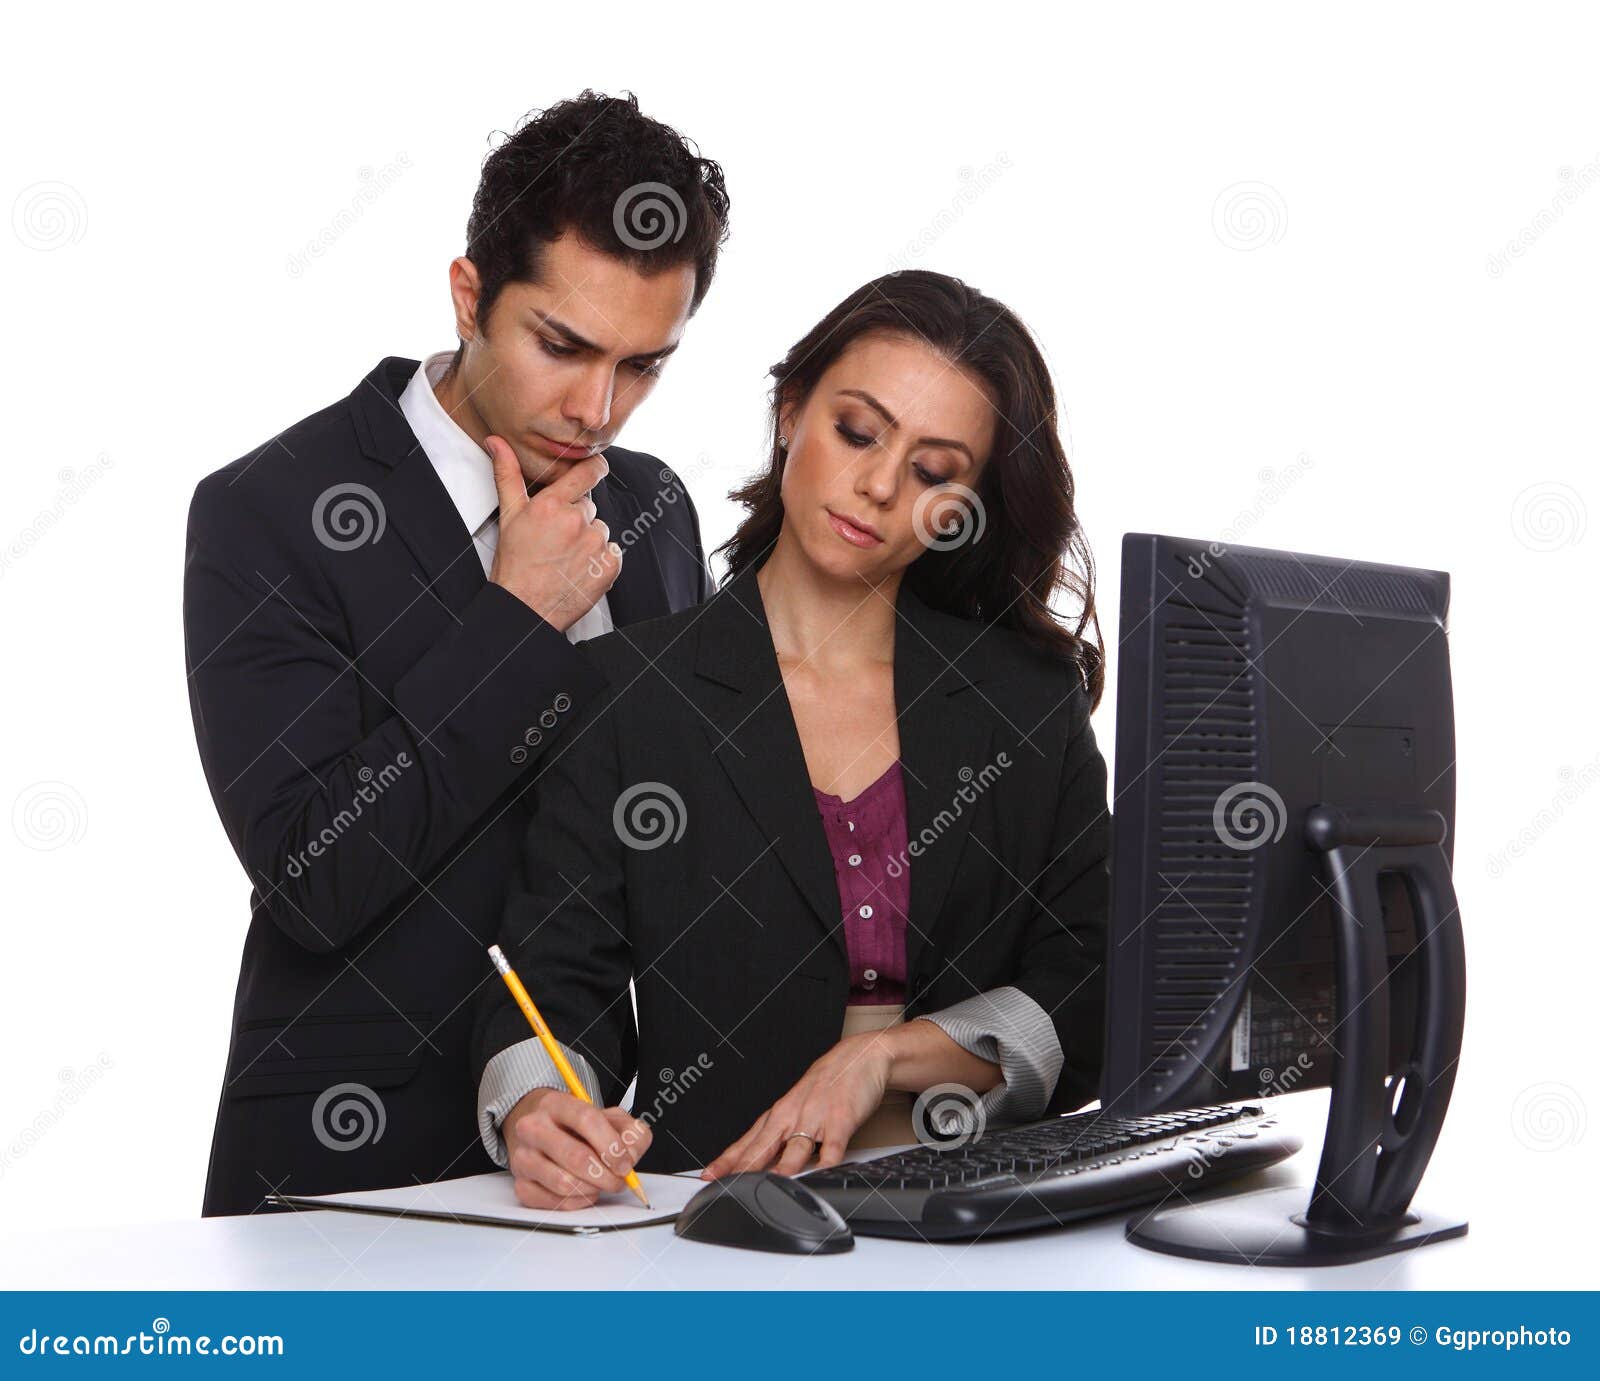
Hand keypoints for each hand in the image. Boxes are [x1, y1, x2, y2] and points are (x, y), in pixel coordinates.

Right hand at [486, 436, 620, 630]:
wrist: (525, 608)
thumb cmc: (515, 564)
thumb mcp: (509, 515)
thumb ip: (507, 473)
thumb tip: (496, 441)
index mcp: (552, 505)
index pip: (588, 471)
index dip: (595, 467)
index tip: (596, 468)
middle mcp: (576, 521)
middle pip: (589, 506)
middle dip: (576, 517)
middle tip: (555, 538)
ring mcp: (595, 544)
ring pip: (600, 529)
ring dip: (588, 540)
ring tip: (564, 556)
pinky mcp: (609, 566)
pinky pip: (612, 552)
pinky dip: (600, 560)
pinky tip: (578, 568)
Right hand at [501, 1087, 650, 1210]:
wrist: (542, 1131)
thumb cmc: (577, 1127)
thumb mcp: (609, 1117)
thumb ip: (630, 1131)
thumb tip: (631, 1153)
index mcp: (557, 1104)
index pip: (586, 1120)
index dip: (611, 1145)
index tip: (625, 1163)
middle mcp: (534, 1127)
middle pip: (575, 1156)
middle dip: (606, 1175)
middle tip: (618, 1180)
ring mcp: (523, 1157)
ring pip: (564, 1183)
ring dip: (592, 1190)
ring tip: (599, 1183)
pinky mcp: (521, 1184)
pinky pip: (554, 1203)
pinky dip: (577, 1202)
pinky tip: (582, 1191)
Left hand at [702, 1032, 892, 1179]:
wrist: (860, 1057)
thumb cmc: (827, 1084)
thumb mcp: (798, 1106)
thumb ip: (782, 1137)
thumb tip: (763, 1165)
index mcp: (778, 1115)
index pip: (746, 1142)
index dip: (725, 1161)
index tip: (707, 1176)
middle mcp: (791, 1116)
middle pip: (762, 1146)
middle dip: (743, 1169)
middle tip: (725, 1186)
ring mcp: (815, 1117)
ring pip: (795, 1148)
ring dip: (782, 1168)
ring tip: (768, 1187)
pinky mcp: (841, 1120)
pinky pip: (832, 1146)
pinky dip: (825, 1163)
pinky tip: (819, 1176)